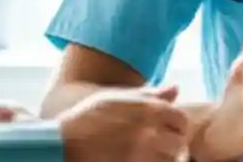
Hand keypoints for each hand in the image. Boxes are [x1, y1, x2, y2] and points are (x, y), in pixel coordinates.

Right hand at [59, 84, 188, 161]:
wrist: (61, 144)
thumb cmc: (88, 119)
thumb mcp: (117, 99)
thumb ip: (150, 95)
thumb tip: (176, 88)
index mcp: (147, 109)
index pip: (181, 120)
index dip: (176, 126)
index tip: (167, 131)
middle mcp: (147, 131)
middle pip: (179, 142)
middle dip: (173, 145)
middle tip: (160, 148)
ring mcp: (140, 154)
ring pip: (170, 160)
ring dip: (164, 159)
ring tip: (150, 156)